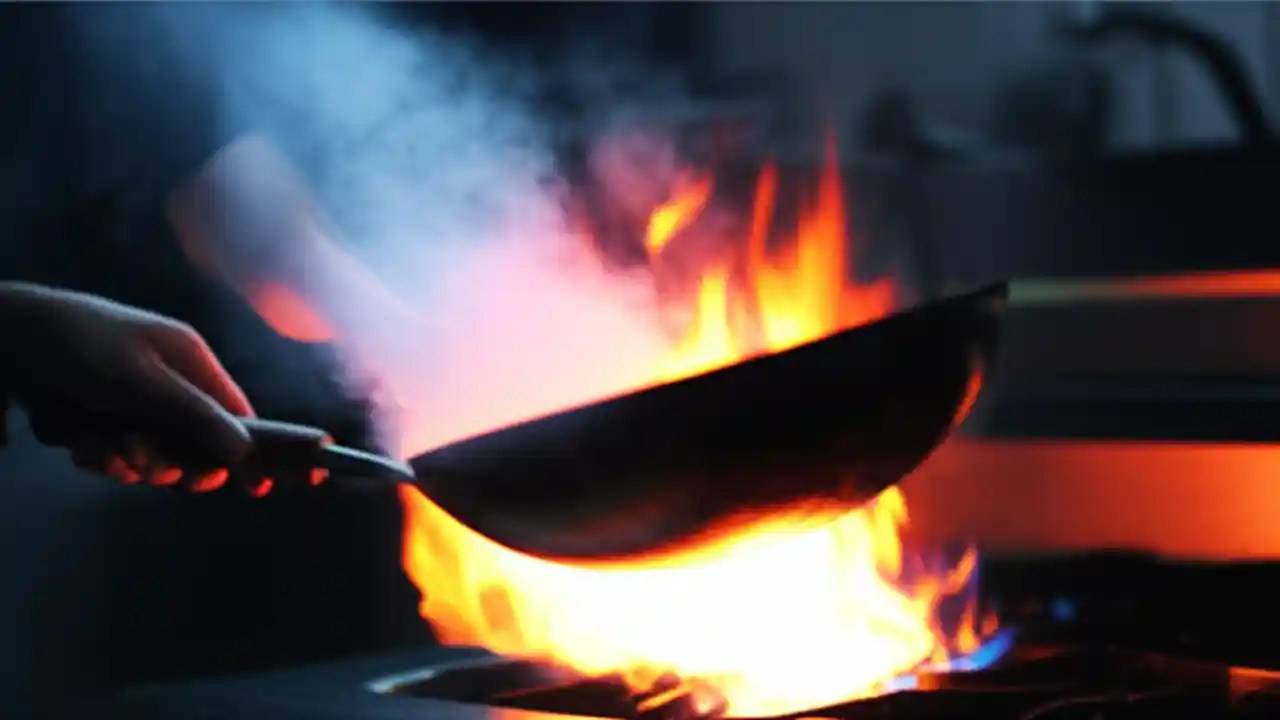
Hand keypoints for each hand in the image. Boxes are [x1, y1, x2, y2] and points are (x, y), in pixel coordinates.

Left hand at [0, 282, 259, 492]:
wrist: (3, 337)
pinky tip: (73, 439)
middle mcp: (166, 383)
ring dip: (119, 459)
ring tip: (93, 443)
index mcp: (188, 361)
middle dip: (163, 459)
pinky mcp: (97, 417)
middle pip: (190, 446)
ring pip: (145, 455)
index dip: (242, 450)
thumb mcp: (142, 381)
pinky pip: (109, 454)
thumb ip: (195, 416)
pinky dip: (91, 452)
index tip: (253, 488)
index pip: (233, 414)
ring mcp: (131, 402)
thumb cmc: (79, 346)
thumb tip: (245, 454)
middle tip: (140, 461)